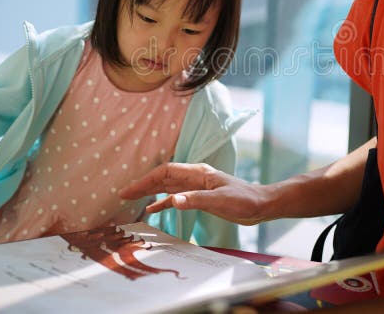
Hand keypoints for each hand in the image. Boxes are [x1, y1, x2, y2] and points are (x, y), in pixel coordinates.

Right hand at [119, 163, 271, 225]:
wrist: (260, 205)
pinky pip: (176, 197)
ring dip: (150, 192)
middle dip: (143, 185)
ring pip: (167, 186)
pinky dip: (163, 202)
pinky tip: (152, 210)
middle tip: (123, 195)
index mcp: (198, 173)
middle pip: (163, 178)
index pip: (165, 172)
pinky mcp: (200, 196)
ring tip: (132, 200)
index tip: (130, 190)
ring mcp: (197, 186)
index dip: (146, 180)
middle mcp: (195, 177)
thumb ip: (195, 200)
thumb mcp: (220, 200)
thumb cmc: (244, 200)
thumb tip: (172, 200)